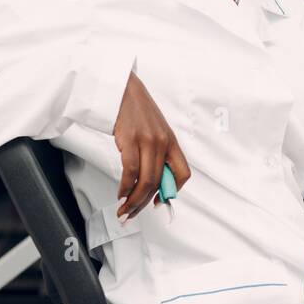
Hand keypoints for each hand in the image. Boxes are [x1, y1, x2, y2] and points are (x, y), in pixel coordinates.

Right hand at [111, 71, 190, 220]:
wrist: (122, 90)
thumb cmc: (136, 111)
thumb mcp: (155, 131)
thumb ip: (157, 152)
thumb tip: (152, 180)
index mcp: (172, 142)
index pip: (183, 173)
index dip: (173, 192)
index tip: (159, 202)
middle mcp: (163, 143)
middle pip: (160, 182)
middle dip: (145, 203)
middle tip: (133, 213)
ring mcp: (147, 141)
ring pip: (146, 181)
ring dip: (134, 200)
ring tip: (124, 209)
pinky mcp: (130, 140)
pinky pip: (131, 171)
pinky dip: (125, 187)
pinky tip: (120, 193)